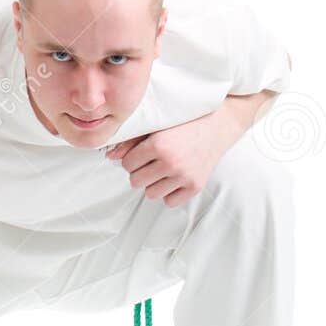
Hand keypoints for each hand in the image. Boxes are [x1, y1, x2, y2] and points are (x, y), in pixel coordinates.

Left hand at [106, 108, 239, 207]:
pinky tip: (174, 178)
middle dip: (140, 172)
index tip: (141, 154)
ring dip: (153, 183)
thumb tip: (109, 156)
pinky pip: (170, 202)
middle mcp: (171, 162)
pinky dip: (169, 193)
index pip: (127, 165)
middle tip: (151, 162)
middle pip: (135, 182)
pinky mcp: (195, 186)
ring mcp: (184, 176)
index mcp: (158, 145)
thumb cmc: (183, 123)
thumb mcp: (156, 125)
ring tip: (163, 170)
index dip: (132, 159)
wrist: (217, 126)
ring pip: (151, 194)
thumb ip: (131, 141)